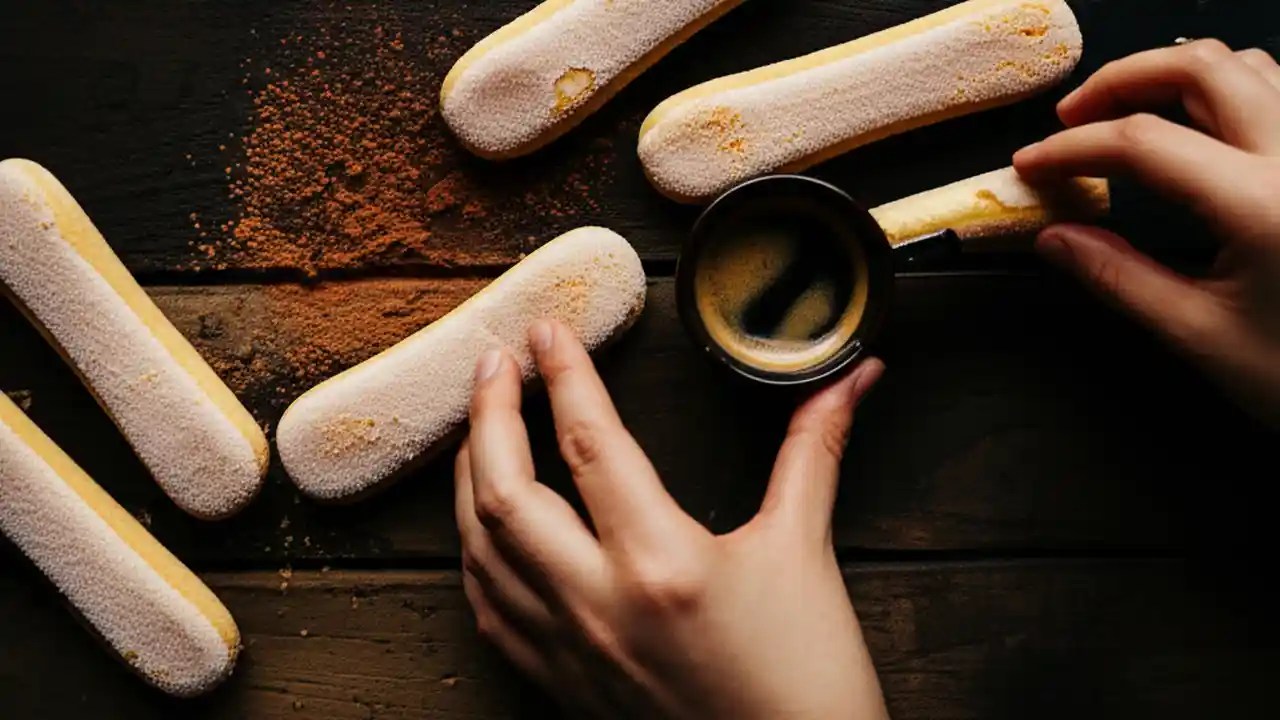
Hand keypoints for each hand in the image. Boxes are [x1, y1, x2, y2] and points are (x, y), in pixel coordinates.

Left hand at [454, 319, 888, 718]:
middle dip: (489, 413)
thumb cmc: (805, 678)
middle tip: (495, 362)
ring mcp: (569, 649)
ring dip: (469, 475)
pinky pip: (488, 608)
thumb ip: (814, 453)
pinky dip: (476, 551)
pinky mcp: (559, 682)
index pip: (589, 442)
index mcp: (661, 562)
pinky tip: (486, 523)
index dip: (564, 374)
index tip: (548, 329)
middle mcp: (599, 604)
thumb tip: (852, 379)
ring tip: (482, 426)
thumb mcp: (806, 552)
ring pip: (480, 546)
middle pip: (504, 490)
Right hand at [1014, 39, 1279, 427]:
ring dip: (1176, 75)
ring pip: (1248, 67)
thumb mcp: (1202, 335)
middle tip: (1072, 120)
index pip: (1143, 143)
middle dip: (1121, 81)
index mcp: (1260, 202)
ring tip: (1126, 114)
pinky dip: (1226, 90)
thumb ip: (1120, 279)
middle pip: (1200, 67)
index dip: (1072, 148)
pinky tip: (1196, 123)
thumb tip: (1054, 239)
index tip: (1028, 166)